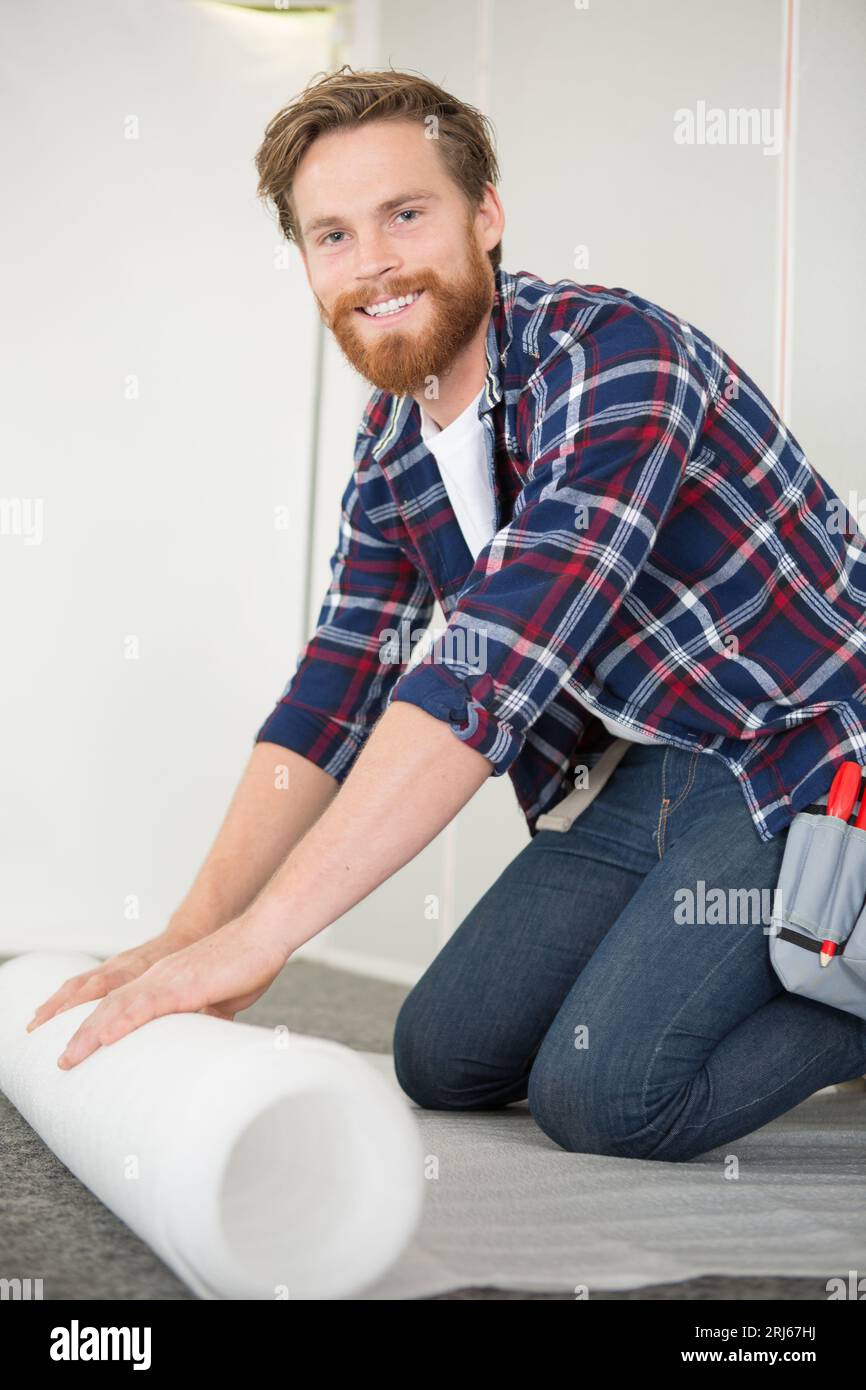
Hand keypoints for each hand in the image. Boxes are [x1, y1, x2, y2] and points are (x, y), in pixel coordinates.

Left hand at [31, 917, 285, 1069]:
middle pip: (105, 1004)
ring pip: (116, 1007)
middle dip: (76, 1031)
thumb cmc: (248, 963)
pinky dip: (120, 1023)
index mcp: (163, 979)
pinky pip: (144, 1006)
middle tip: (57, 1057)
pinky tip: (104, 1039)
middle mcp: (157, 976)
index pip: (117, 1003)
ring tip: (68, 1058)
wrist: (265, 933)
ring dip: (89, 1034)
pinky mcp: (183, 984)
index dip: (91, 1022)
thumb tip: (205, 1033)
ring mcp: (167, 978)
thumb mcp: (222, 997)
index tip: (72, 1043)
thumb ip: (208, 1013)